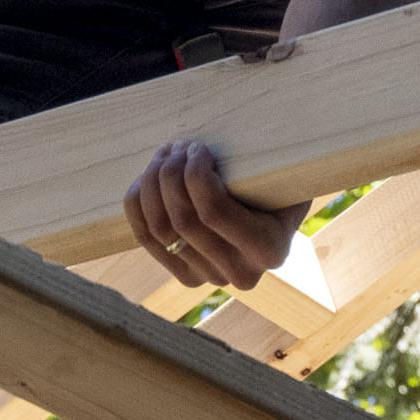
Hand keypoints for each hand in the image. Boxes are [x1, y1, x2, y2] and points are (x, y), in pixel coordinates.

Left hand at [124, 140, 302, 291]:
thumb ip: (264, 166)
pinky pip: (148, 240)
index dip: (195, 172)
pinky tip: (145, 180)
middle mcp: (241, 273)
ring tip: (163, 156)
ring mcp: (210, 278)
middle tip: (176, 146)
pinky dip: (139, 206)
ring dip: (153, 185)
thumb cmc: (277, 180)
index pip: (213, 211)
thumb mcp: (281, 172)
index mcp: (269, 248)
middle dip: (171, 173)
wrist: (272, 212)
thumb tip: (238, 141)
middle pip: (183, 220)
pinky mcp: (186, 275)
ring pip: (161, 230)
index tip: (196, 147)